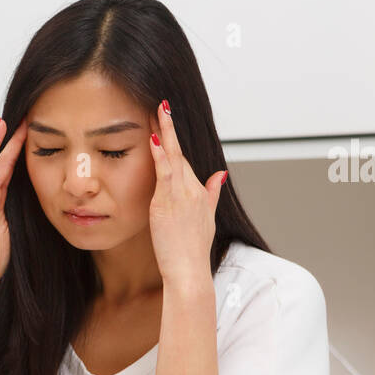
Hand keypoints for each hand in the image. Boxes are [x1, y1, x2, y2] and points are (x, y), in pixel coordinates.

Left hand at [147, 100, 226, 290]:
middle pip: (179, 153)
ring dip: (165, 134)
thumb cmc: (194, 248)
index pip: (183, 160)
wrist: (189, 269)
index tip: (167, 119)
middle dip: (170, 129)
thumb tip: (221, 174)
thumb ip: (212, 193)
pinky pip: (164, 173)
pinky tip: (153, 140)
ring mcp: (180, 195)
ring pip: (173, 158)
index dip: (175, 140)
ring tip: (157, 112)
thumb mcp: (207, 218)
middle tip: (161, 105)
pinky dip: (161, 156)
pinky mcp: (168, 203)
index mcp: (198, 191)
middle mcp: (191, 189)